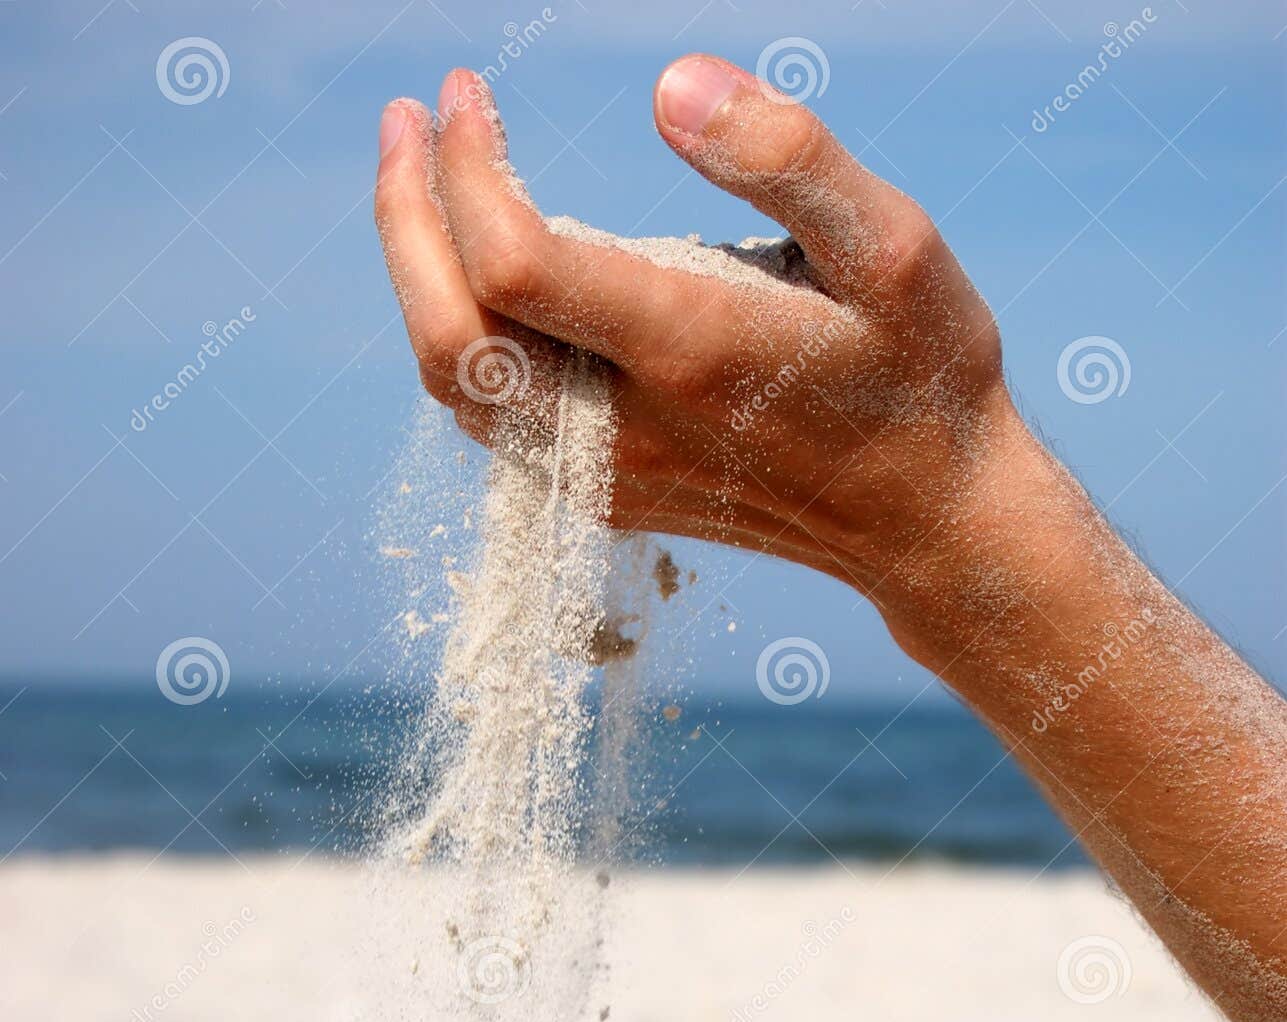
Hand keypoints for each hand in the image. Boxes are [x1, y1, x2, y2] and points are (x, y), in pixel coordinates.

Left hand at [374, 56, 1020, 621]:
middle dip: (403, 219)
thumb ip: (786, 156)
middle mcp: (629, 429)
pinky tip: (480, 272)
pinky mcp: (609, 496)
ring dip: (419, 280)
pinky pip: (497, 421)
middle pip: (451, 338)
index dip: (464, 169)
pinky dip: (462, 338)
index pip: (512, 263)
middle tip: (406, 120)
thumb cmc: (922, 373)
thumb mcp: (892, 246)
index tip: (464, 91)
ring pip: (460, 388)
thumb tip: (669, 82)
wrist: (928, 522)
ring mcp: (610, 475)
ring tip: (423, 183)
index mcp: (689, 352)